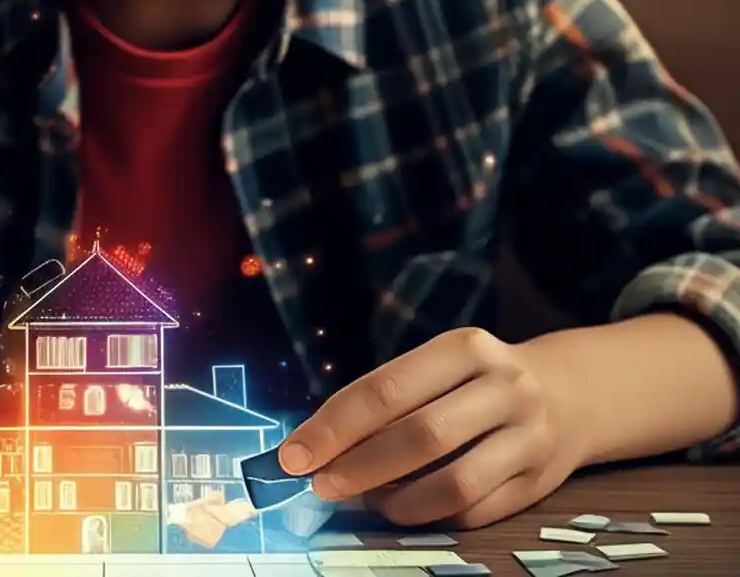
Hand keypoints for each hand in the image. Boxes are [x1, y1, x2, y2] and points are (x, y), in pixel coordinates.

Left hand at [278, 327, 581, 528]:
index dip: (334, 427)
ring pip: (454, 483)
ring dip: (396, 501)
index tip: (294, 456)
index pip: (386, 390)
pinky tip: (403, 508)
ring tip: (365, 499)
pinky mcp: (540, 482)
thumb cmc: (474, 381)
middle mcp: (504, 387)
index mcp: (465, 348)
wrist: (570, 394)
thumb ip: (382, 401)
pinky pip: (475, 512)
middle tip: (321, 485)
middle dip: (359, 467)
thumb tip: (314, 447)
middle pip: (421, 436)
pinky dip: (429, 516)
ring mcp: (528, 437)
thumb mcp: (434, 368)